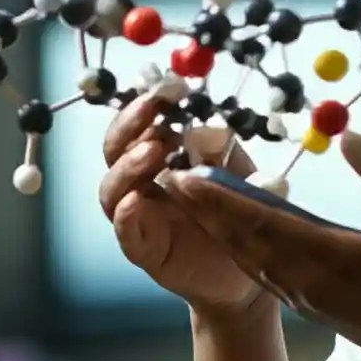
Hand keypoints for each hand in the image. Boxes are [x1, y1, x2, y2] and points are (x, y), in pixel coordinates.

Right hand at [98, 91, 268, 322]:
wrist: (248, 271)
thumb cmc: (237, 212)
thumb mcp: (240, 174)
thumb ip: (222, 153)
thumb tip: (209, 129)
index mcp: (162, 156)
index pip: (140, 125)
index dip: (145, 106)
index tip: (165, 89)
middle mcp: (142, 181)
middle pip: (116, 150)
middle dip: (130, 127)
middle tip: (153, 113)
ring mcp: (139, 216)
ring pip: (113, 189)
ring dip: (128, 166)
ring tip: (152, 152)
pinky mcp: (144, 250)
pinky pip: (127, 232)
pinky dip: (127, 215)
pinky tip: (137, 200)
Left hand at [158, 130, 360, 360]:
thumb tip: (348, 136)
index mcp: (333, 259)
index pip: (263, 222)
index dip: (222, 197)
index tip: (188, 172)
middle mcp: (308, 282)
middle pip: (243, 241)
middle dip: (205, 209)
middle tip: (169, 175)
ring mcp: (307, 299)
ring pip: (249, 259)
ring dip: (217, 229)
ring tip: (189, 198)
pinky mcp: (311, 308)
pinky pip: (264, 273)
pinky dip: (240, 248)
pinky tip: (230, 231)